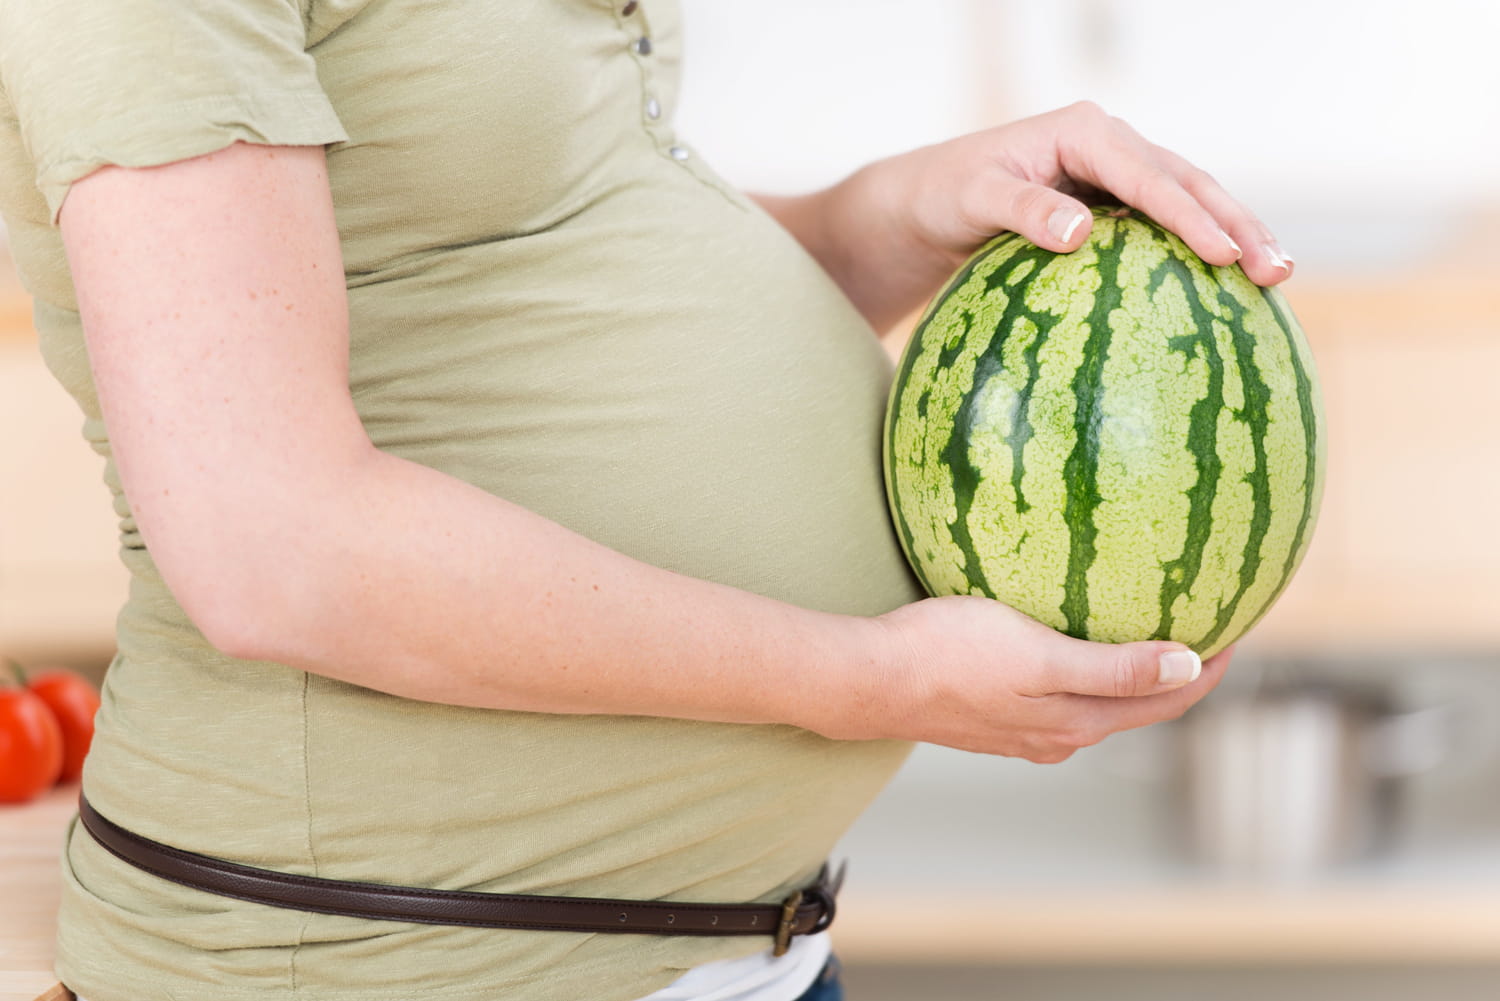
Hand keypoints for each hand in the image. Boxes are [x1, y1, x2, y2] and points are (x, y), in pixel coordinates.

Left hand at [782, 101, 1291, 329]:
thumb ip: (1021, 211)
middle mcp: (1108, 148)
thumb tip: (1080, 233)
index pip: (1147, 175)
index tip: (1222, 256)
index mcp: (1081, 133)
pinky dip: (1197, 258)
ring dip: (1232, 239)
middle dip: (1237, 225)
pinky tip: (1227, 299)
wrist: (918, 207)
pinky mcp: (1111, 214)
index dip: (1188, 215)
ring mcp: (1114, 181)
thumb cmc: (938, 198)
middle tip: (1276, 272)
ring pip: (1187, 206)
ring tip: (1276, 280)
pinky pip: (1162, 234)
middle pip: (1188, 184)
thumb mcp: (969, 200)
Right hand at [867, 596, 1231, 761]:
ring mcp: (1026, 730)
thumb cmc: (949, 656)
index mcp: (1078, 721)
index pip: (1167, 701)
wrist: (873, 680)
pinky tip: (1076, 650)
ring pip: (1100, 704)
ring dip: (1134, 677)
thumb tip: (1188, 667)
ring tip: (1153, 634)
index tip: (1238, 630)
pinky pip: (1062, 696)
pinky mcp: (996, 716)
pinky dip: (1091, 675)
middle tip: (1208, 627)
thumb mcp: (1039, 654)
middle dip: (1180, 673)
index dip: (1208, 670)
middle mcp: (1059, 735)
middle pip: (1139, 706)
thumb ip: (1115, 667)